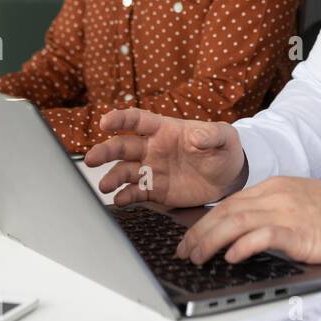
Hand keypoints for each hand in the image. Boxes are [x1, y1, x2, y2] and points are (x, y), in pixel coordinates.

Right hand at [85, 107, 247, 207]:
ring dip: (112, 177)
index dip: (120, 119)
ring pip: (125, 171)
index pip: (138, 120)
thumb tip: (196, 136)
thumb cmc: (223, 149)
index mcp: (165, 129)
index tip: (105, 122)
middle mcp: (152, 148)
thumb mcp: (224, 137)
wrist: (229, 176)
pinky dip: (126, 196)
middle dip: (105, 151)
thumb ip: (211, 135)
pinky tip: (120, 200)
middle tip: (90, 159)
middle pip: (123, 147)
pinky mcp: (156, 190)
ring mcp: (152, 169)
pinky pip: (136, 192)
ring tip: (104, 186)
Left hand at [174, 177, 320, 264]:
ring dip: (211, 241)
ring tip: (198, 256)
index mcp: (273, 186)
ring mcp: (286, 211)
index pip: (229, 203)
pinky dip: (243, 246)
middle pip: (226, 212)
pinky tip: (231, 257)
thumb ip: (269, 208)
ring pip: (237, 222)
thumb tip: (239, 227)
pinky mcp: (298, 231)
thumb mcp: (296, 200)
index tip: (189, 238)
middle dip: (199, 232)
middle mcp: (275, 195)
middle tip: (184, 251)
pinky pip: (263, 236)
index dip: (204, 221)